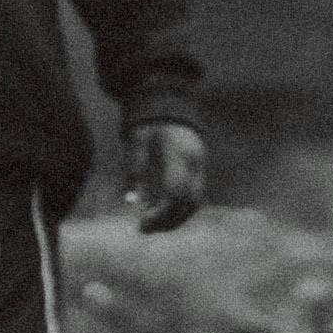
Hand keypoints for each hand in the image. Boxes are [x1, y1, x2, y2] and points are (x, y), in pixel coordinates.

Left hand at [126, 119, 209, 233]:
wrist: (170, 103)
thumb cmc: (149, 123)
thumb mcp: (136, 140)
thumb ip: (134, 167)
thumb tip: (131, 200)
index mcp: (178, 153)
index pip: (176, 194)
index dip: (160, 214)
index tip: (140, 223)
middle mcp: (195, 162)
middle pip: (190, 203)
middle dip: (168, 221)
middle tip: (143, 228)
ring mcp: (200, 166)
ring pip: (195, 203)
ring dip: (174, 218)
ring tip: (150, 222)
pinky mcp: (200, 170)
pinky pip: (195, 198)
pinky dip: (178, 210)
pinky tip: (158, 211)